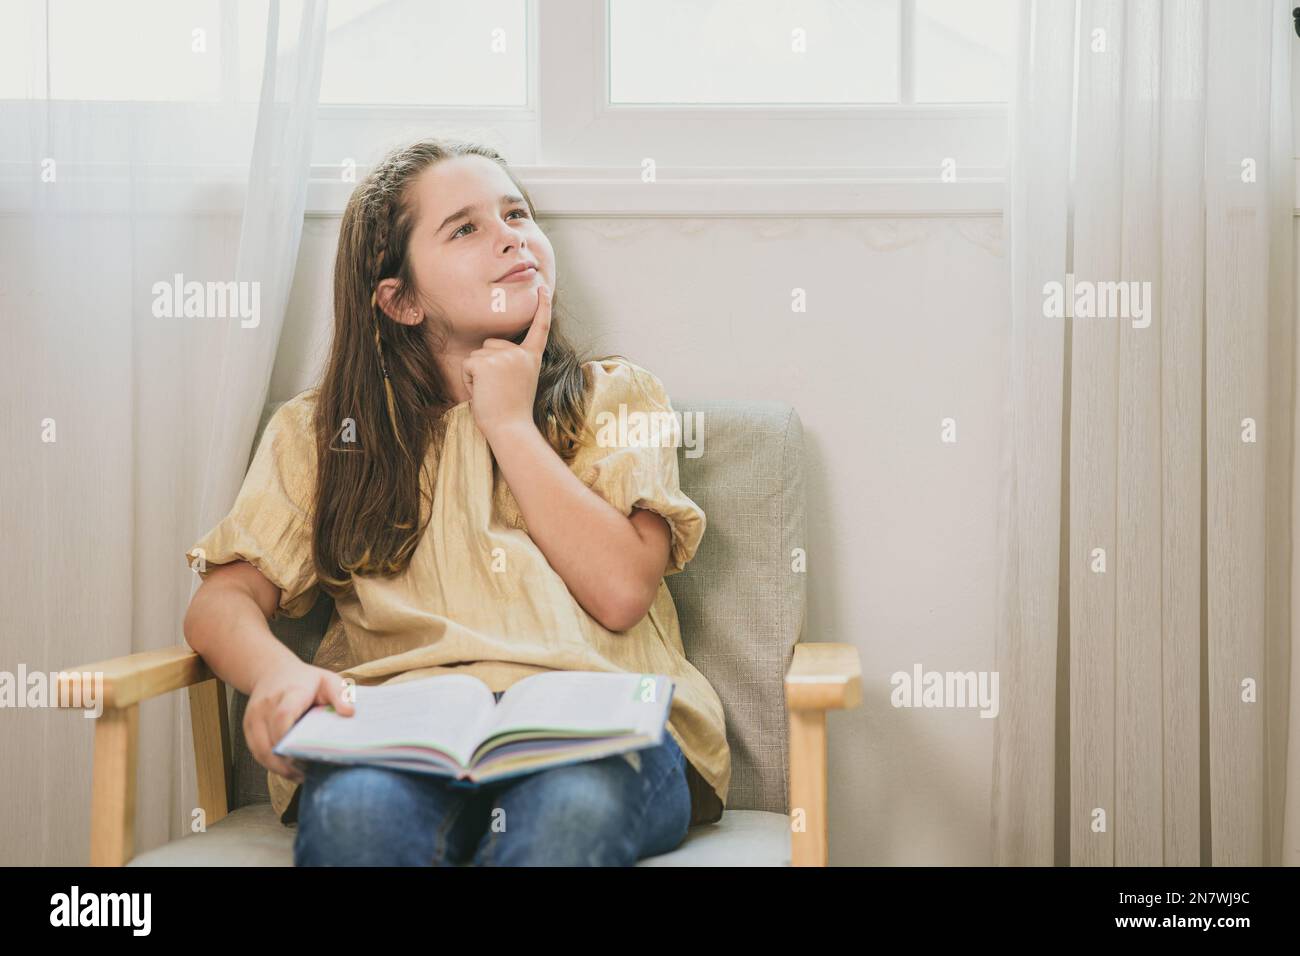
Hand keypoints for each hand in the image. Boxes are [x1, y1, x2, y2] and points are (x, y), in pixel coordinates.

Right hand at [244, 660, 354, 783]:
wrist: (272, 671)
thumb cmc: (305, 679)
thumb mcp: (327, 680)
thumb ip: (340, 694)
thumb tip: (349, 713)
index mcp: (288, 693)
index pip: (283, 717)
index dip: (290, 739)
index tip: (305, 757)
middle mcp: (266, 706)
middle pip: (270, 740)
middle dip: (287, 762)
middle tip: (308, 774)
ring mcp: (253, 717)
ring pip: (260, 751)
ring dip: (278, 768)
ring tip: (300, 776)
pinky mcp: (248, 727)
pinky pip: (256, 751)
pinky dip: (271, 764)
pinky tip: (288, 770)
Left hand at [463, 284, 551, 439]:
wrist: (511, 429)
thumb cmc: (512, 413)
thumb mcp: (519, 382)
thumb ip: (512, 364)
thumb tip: (493, 351)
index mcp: (531, 358)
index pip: (539, 328)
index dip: (542, 307)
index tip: (542, 288)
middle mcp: (520, 353)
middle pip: (490, 344)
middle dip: (486, 365)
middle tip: (497, 391)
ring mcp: (504, 356)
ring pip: (476, 356)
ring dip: (476, 376)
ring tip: (491, 394)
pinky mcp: (487, 362)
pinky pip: (468, 366)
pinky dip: (469, 381)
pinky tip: (483, 394)